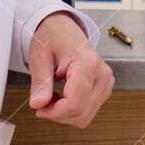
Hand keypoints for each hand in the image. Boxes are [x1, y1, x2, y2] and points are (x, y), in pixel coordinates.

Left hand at [27, 11, 114, 126]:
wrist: (63, 28)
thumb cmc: (53, 37)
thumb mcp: (40, 57)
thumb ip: (40, 83)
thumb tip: (38, 104)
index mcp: (87, 63)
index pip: (74, 103)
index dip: (54, 112)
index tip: (39, 108)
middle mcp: (102, 74)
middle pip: (81, 113)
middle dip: (58, 114)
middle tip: (42, 103)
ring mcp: (106, 81)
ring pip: (86, 116)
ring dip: (65, 114)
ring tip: (52, 97)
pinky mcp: (104, 87)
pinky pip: (88, 111)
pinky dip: (72, 110)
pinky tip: (62, 97)